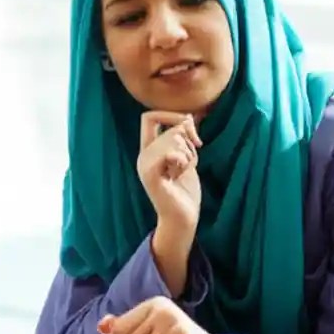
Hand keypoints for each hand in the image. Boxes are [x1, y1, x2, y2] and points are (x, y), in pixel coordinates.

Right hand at [137, 111, 201, 233]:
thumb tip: (190, 117)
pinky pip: (170, 153)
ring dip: (188, 155)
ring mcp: (144, 166)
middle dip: (189, 143)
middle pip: (171, 130)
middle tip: (188, 164)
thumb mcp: (187, 157)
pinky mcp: (150, 176)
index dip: (171, 116)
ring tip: (182, 172)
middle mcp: (143, 156)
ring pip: (174, 140)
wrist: (182, 217)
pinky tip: (179, 174)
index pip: (149, 117)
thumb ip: (184, 138)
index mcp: (148, 150)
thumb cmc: (184, 190)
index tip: (190, 128)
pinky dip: (183, 161)